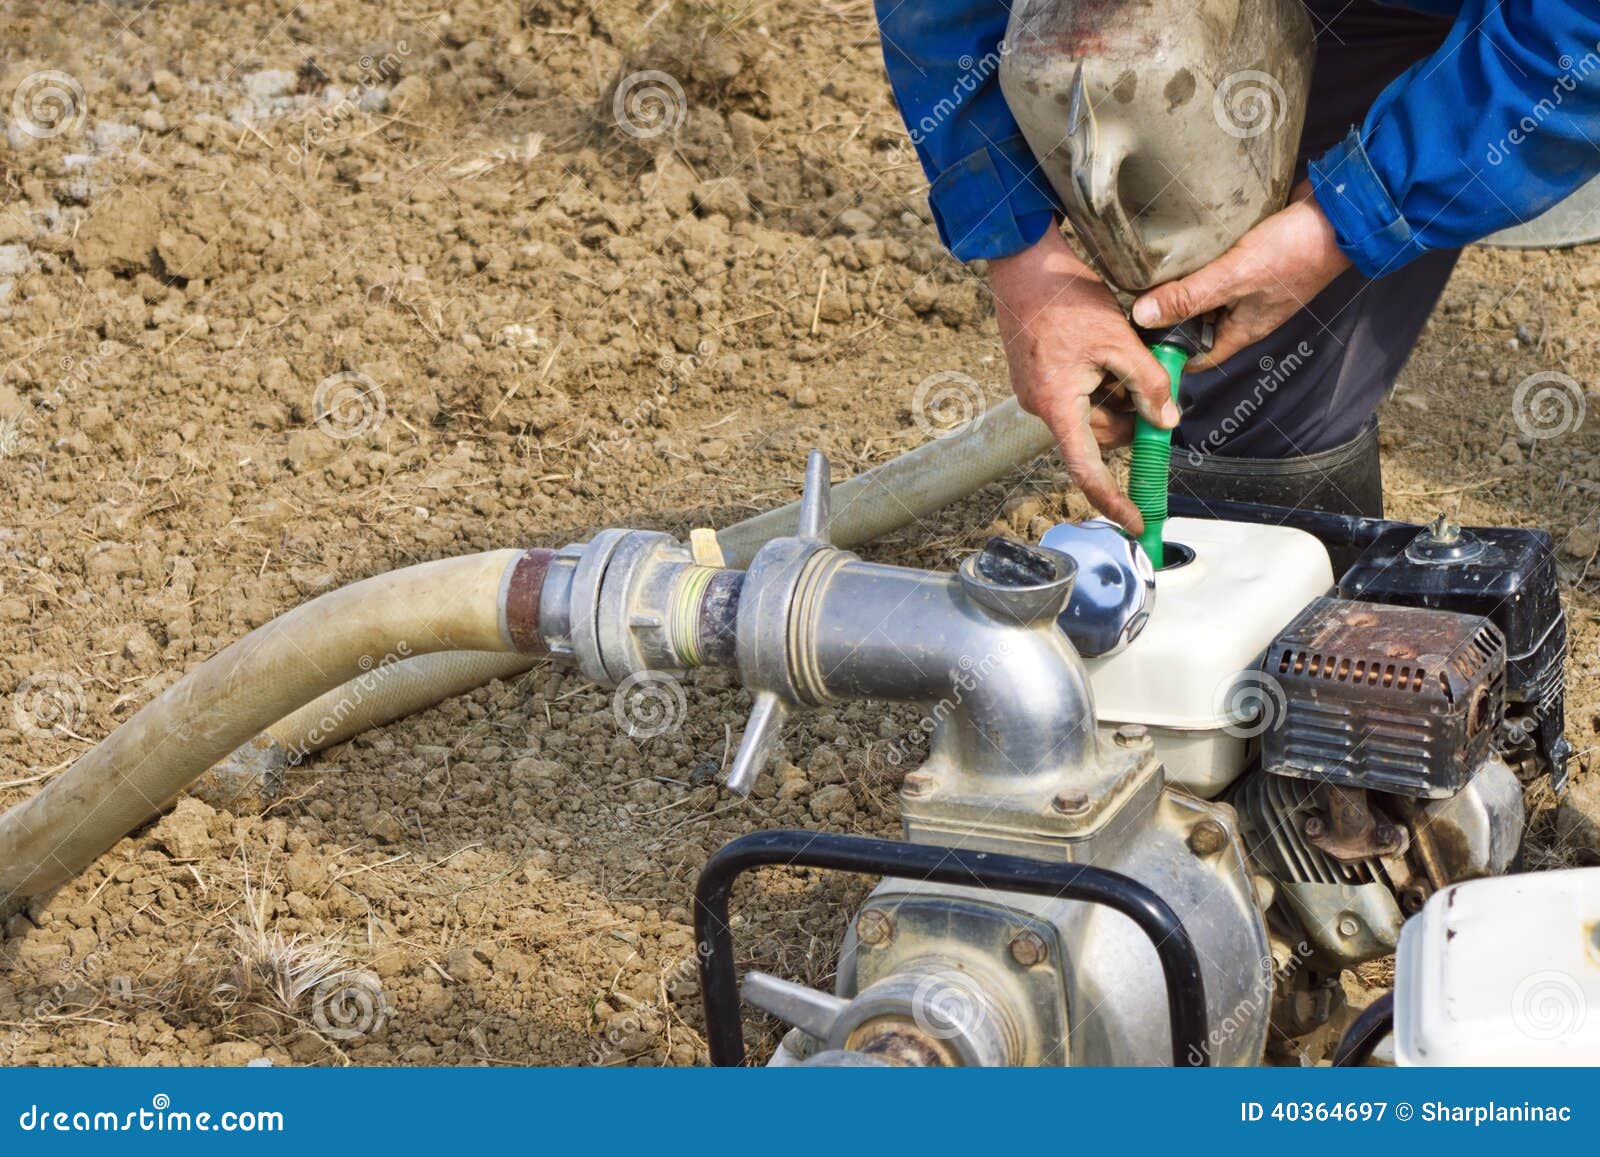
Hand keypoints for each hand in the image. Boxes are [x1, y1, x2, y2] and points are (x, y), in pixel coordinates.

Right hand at [988, 224, 1179, 532]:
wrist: (1023, 265)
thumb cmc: (1066, 299)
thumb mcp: (1119, 339)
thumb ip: (1148, 383)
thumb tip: (1167, 419)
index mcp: (1058, 406)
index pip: (1087, 471)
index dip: (1112, 502)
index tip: (1134, 523)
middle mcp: (1041, 407)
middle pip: (1095, 437)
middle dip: (1128, 421)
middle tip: (1154, 390)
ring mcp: (1034, 393)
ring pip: (1087, 416)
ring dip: (1113, 398)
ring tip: (1124, 357)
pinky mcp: (1035, 378)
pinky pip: (1073, 397)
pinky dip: (1097, 385)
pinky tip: (1103, 354)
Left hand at [1130, 182, 1351, 368]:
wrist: (1340, 214)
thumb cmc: (1294, 251)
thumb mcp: (1234, 276)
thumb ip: (1189, 297)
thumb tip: (1141, 317)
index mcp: (1243, 330)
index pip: (1197, 357)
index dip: (1168, 356)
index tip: (1136, 342)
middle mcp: (1246, 314)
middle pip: (1198, 326)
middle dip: (1169, 318)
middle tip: (1129, 302)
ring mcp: (1252, 288)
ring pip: (1208, 297)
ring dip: (1183, 288)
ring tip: (1145, 275)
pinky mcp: (1254, 262)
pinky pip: (1220, 271)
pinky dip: (1201, 266)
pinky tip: (1179, 252)